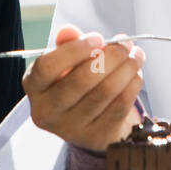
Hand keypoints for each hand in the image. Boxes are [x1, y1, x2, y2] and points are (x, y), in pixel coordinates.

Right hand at [23, 25, 144, 153]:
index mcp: (35, 87)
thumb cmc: (74, 82)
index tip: (98, 38)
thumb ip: (67, 44)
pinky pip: (119, 107)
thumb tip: (68, 32)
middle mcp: (47, 111)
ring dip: (126, 69)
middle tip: (125, 44)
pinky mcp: (95, 138)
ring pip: (104, 93)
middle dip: (110, 57)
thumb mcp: (66, 62)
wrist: (88, 121)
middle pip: (80, 81)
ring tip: (136, 55)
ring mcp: (71, 129)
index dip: (74, 50)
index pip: (47, 67)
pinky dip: (131, 86)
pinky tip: (135, 74)